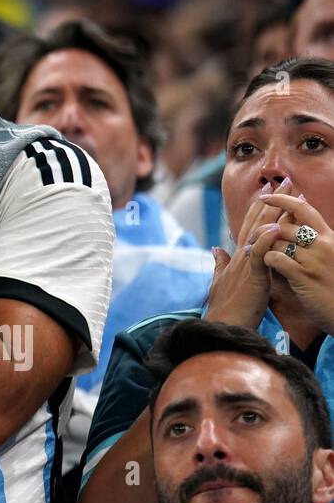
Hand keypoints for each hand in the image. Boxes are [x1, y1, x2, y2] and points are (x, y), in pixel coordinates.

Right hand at [204, 178, 294, 327]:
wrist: (223, 323)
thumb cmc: (227, 306)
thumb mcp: (222, 281)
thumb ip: (219, 263)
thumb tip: (215, 249)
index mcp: (238, 255)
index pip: (251, 225)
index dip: (261, 206)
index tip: (271, 190)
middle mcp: (241, 253)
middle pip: (258, 221)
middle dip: (273, 200)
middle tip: (286, 180)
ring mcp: (245, 262)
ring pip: (259, 231)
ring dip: (274, 212)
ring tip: (287, 194)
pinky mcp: (251, 274)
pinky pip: (259, 253)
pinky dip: (266, 239)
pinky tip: (275, 226)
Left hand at [258, 192, 333, 334]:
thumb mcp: (331, 257)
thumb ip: (316, 240)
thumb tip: (294, 222)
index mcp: (330, 237)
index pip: (304, 209)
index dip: (282, 199)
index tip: (265, 195)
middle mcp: (323, 245)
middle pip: (285, 225)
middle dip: (263, 230)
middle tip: (250, 237)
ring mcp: (314, 260)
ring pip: (277, 241)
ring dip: (260, 245)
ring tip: (250, 250)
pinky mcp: (304, 276)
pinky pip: (276, 259)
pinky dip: (266, 259)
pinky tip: (264, 263)